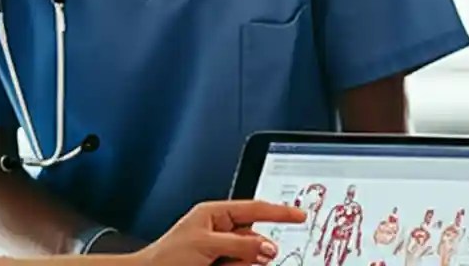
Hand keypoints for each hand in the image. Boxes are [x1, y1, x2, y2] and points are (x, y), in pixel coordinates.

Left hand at [137, 200, 305, 265]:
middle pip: (254, 238)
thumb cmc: (167, 257)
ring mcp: (220, 250)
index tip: (301, 215)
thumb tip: (267, 246)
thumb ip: (240, 244)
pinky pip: (241, 265)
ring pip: (249, 257)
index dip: (279, 212)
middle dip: (251, 251)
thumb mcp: (207, 244)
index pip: (254, 208)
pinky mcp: (220, 265)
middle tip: (231, 260)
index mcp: (215, 213)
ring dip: (240, 264)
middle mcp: (220, 230)